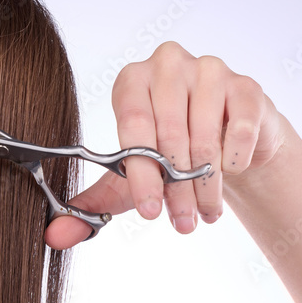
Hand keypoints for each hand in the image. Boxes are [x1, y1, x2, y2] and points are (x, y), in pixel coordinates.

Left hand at [46, 41, 288, 249]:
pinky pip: (240, 128)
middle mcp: (167, 65)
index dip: (141, 174)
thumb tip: (57, 236)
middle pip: (170, 136)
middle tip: (182, 223)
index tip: (149, 212)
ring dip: (206, 185)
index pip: (133, 126)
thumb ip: (95, 203)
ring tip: (205, 212)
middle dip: (176, 190)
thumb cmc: (173, 154)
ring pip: (206, 137)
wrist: (230, 138)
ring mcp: (208, 70)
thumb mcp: (132, 178)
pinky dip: (235, 160)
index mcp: (131, 81)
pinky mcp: (244, 84)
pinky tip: (231, 173)